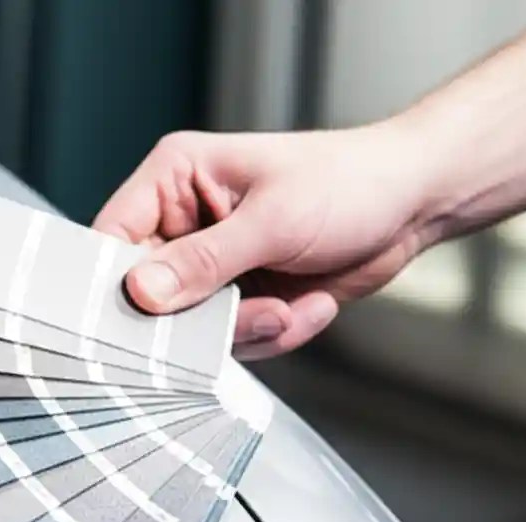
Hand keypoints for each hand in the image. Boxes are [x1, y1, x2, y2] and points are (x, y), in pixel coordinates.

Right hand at [94, 125, 438, 359]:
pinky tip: (309, 305)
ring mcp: (210, 264)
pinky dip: (273, 334)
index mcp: (174, 179)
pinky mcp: (239, 296)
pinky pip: (232, 339)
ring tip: (291, 306)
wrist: (412, 204)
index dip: (118, 283)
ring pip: (192, 328)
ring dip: (247, 329)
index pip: (112, 238)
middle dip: (205, 318)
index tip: (140, 319)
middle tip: (256, 312)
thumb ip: (202, 262)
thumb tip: (140, 293)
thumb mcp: (272, 221)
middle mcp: (182, 222)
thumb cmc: (349, 184)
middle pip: (149, 296)